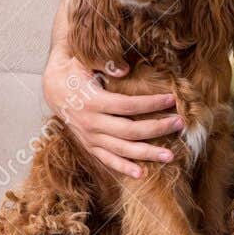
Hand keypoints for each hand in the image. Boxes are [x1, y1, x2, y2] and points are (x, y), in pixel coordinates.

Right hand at [43, 52, 183, 178]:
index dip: (151, 103)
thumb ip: (105, 63)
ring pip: (122, 150)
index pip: (128, 106)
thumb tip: (125, 69)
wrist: (53, 88)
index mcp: (93, 102)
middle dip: (157, 128)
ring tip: (170, 156)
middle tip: (179, 124)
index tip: (172, 99)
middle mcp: (92, 123)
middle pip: (130, 130)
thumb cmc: (74, 71)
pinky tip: (142, 173)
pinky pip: (108, 160)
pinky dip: (124, 168)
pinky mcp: (89, 146)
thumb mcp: (85, 61)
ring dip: (147, 153)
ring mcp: (90, 137)